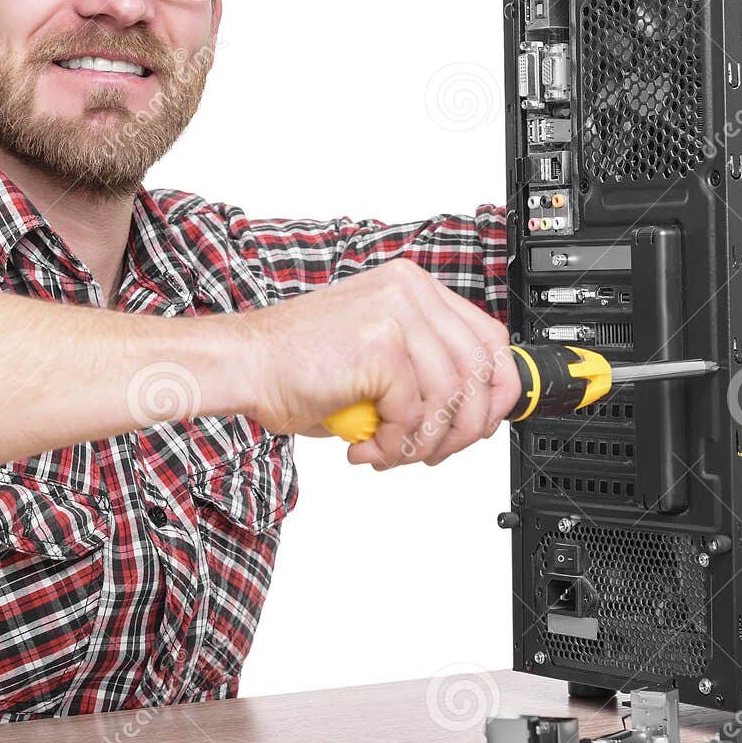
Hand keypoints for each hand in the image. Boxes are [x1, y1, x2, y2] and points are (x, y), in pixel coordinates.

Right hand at [236, 259, 520, 469]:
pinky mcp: (380, 344)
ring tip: (388, 454)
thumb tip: (472, 414)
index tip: (483, 426)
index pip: (489, 339)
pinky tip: (366, 447)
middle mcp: (410, 291)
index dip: (497, 392)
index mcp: (414, 288)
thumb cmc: (300, 368)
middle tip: (430, 453)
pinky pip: (414, 412)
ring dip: (423, 444)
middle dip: (463, 429)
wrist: (244, 365)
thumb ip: (425, 373)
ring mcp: (397, 312)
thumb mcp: (378, 359)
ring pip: (451, 397)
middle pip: (480, 371)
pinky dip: (394, 444)